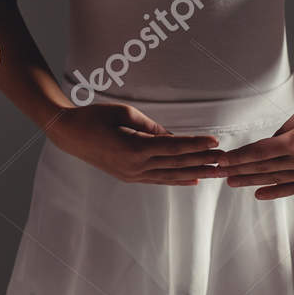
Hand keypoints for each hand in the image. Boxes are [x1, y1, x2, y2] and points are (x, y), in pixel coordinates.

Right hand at [47, 103, 219, 184]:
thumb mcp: (124, 114)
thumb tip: (174, 137)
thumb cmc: (94, 118)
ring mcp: (132, 174)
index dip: (196, 145)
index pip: (174, 147)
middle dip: (202, 161)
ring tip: (216, 172)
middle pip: (176, 164)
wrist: (68, 135)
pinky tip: (193, 180)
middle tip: (225, 160)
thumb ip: (151, 127)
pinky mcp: (129, 177)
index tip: (215, 142)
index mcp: (134, 148)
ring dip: (195, 173)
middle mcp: (135, 166)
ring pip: (170, 175)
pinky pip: (158, 180)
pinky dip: (177, 180)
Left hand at [214, 100, 293, 199]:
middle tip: (217, 173)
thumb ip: (284, 129)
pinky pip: (293, 188)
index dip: (238, 157)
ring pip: (275, 180)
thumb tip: (267, 144)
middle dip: (238, 170)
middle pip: (263, 167)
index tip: (221, 160)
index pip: (259, 152)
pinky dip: (275, 192)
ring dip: (252, 181)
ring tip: (231, 182)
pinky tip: (259, 194)